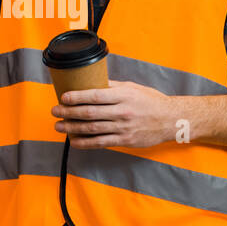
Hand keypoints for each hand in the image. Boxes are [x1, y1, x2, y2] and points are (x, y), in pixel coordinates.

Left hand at [51, 79, 179, 149]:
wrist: (171, 120)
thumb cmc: (151, 101)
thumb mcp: (133, 88)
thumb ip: (113, 86)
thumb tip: (92, 83)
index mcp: (124, 96)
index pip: (95, 96)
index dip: (77, 97)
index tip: (63, 97)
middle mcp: (122, 112)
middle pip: (90, 113)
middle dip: (69, 112)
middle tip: (55, 111)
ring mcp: (123, 128)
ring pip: (92, 129)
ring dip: (73, 128)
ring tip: (59, 126)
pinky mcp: (125, 141)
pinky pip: (101, 143)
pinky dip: (85, 143)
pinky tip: (74, 141)